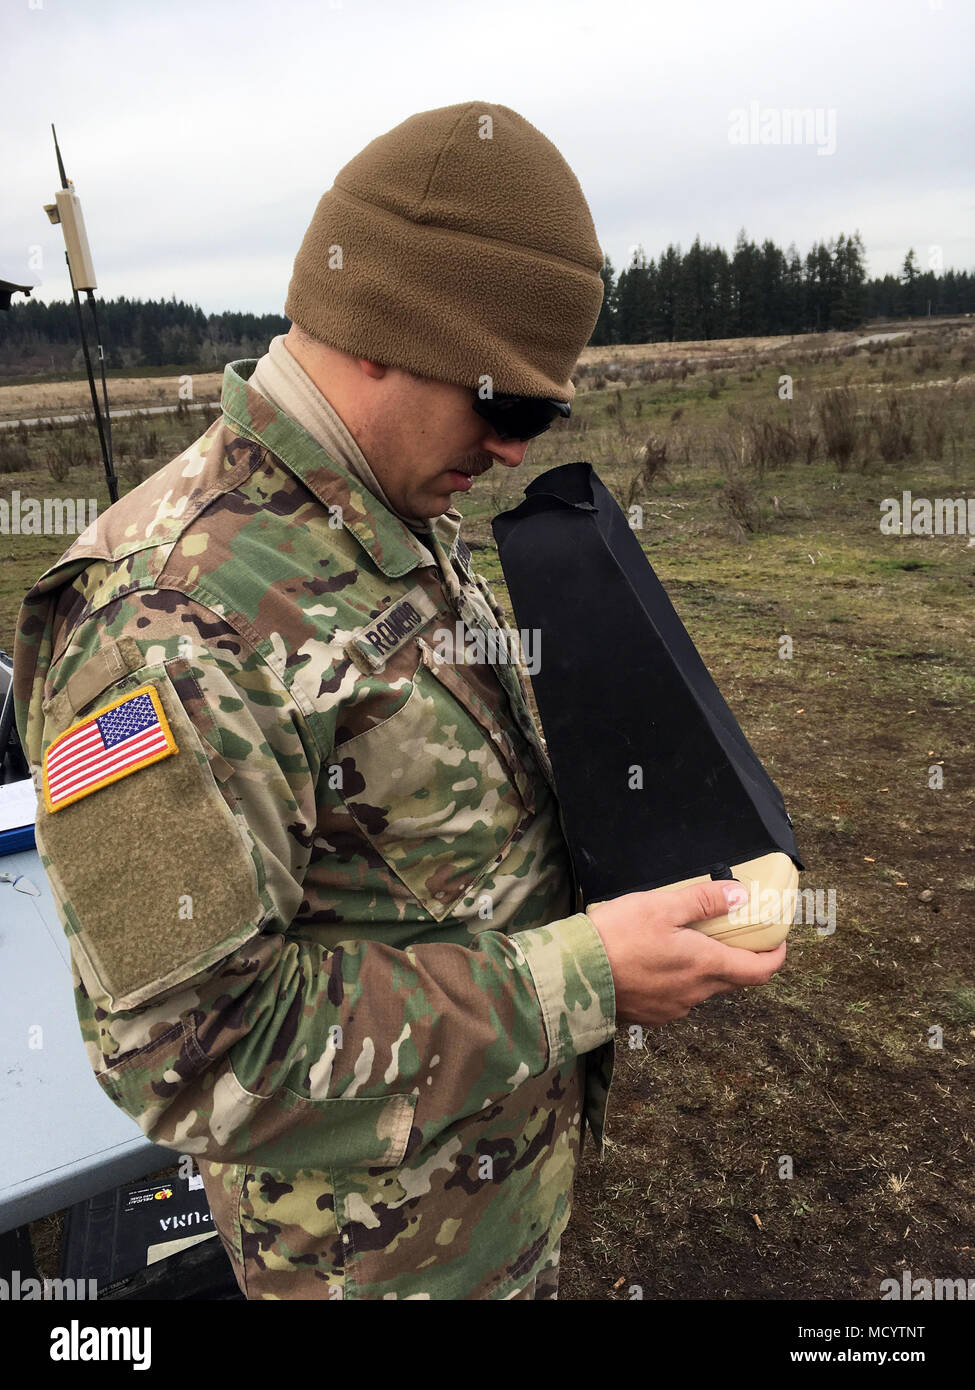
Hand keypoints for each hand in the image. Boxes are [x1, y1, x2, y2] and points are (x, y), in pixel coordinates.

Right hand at [586, 879, 786, 1026]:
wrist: (574, 975)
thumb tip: (741, 895)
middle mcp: (695, 994)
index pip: (759, 971)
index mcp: (705, 966)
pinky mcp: (651, 1015)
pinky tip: (657, 962)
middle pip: (732, 980)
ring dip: (704, 968)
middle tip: (732, 934)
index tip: (778, 942)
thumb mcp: (661, 905)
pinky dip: (678, 980)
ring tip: (685, 943)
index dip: (775, 957)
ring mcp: (673, 1009)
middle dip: (739, 958)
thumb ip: (704, 900)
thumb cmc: (617, 936)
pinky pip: (676, 998)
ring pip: (702, 988)